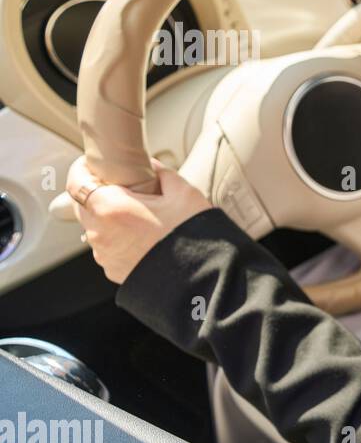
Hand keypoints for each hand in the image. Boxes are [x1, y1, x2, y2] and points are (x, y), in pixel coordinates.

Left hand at [67, 155, 213, 283]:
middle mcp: (100, 232)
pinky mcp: (112, 270)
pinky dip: (117, 238)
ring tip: (138, 217)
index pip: (76, 181)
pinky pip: (107, 247)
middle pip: (81, 204)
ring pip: (94, 226)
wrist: (202, 277)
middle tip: (122, 189)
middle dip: (96, 193)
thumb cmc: (192, 235)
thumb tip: (150, 165)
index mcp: (111, 208)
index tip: (92, 164)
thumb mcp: (183, 192)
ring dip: (108, 217)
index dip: (81, 168)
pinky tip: (142, 237)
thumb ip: (160, 172)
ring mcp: (104, 254)